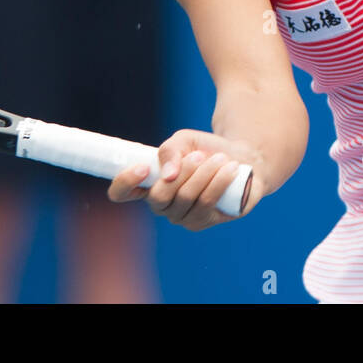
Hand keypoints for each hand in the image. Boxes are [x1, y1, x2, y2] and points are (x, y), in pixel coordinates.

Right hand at [107, 129, 259, 230]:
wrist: (240, 159)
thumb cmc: (205, 150)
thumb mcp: (184, 140)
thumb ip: (170, 150)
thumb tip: (167, 174)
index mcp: (148, 184)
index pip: (121, 192)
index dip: (125, 183)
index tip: (143, 167)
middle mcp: (161, 205)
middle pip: (159, 197)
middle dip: (182, 172)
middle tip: (199, 155)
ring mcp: (182, 217)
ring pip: (186, 199)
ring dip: (204, 174)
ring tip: (220, 158)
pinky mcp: (204, 221)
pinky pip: (207, 204)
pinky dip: (219, 182)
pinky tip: (230, 169)